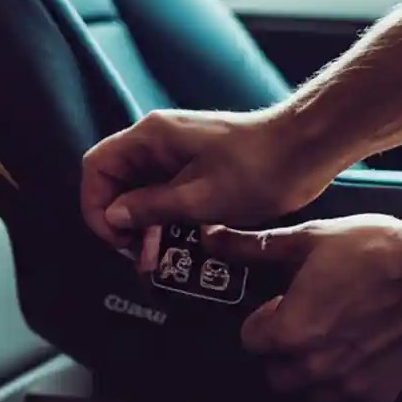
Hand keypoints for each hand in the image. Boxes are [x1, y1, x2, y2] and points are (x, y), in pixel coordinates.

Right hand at [81, 109, 342, 248]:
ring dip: (143, 227)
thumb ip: (153, 207)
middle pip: (116, 182)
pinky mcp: (198, 170)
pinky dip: (165, 221)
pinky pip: (167, 196)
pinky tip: (173, 248)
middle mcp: (159, 142)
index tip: (115, 238)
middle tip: (137, 257)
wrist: (305, 151)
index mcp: (152, 137)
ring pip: (141, 193)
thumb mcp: (201, 198)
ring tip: (153, 263)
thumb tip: (114, 215)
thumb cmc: (258, 170)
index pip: (98, 166)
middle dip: (119, 221)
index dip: (95, 204)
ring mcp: (178, 155)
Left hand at [204, 215, 401, 401]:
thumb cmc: (374, 251)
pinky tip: (359, 382)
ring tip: (332, 348)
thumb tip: (208, 237)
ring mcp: (346, 388)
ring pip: (310, 399)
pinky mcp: (381, 395)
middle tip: (306, 325)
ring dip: (313, 380)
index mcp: (287, 332)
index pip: (250, 341)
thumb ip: (254, 246)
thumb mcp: (310, 239)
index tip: (282, 302)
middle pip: (276, 375)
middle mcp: (312, 368)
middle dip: (283, 354)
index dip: (264, 319)